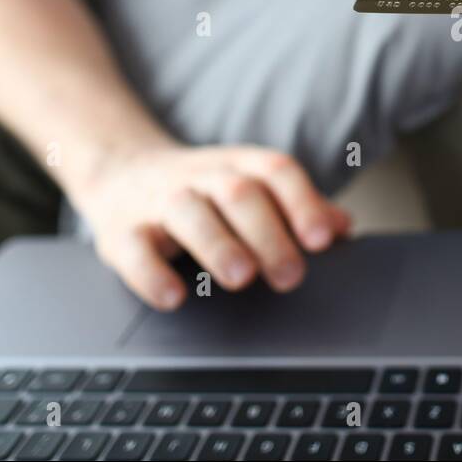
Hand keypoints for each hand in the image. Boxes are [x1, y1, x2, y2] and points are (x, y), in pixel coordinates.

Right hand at [75, 143, 350, 309]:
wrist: (120, 171)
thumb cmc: (203, 191)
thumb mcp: (250, 187)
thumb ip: (296, 207)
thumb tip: (342, 227)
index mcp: (239, 165)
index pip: (276, 172)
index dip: (301, 202)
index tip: (321, 240)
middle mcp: (201, 177)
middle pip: (238, 193)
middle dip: (267, 233)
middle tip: (290, 275)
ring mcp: (158, 200)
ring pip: (187, 211)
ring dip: (217, 243)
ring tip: (241, 277)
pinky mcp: (119, 230)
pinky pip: (133, 247)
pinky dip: (151, 273)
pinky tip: (174, 296)